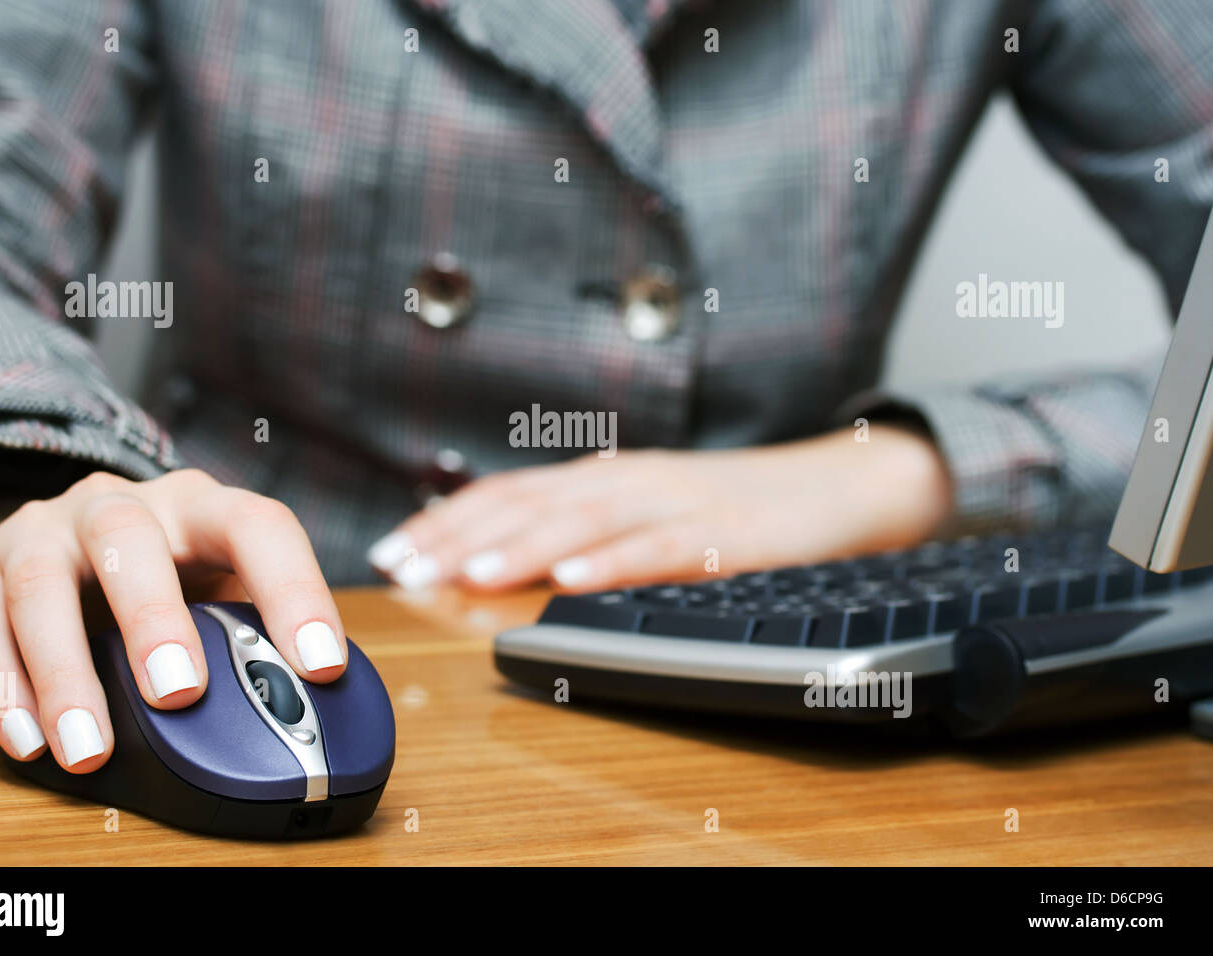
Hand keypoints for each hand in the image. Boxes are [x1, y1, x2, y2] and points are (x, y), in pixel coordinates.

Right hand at [0, 469, 345, 771]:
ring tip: (90, 747)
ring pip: (42, 584)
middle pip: (131, 538)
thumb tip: (302, 701)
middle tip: (179, 694)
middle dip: (155, 616)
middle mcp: (120, 505)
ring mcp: (43, 531)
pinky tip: (30, 738)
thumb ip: (249, 630)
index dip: (294, 590)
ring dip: (65, 670)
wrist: (57, 544)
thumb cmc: (161, 574)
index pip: (257, 525)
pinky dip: (0, 684)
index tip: (319, 664)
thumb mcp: (215, 585)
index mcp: (200, 508)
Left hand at [367, 425, 952, 591]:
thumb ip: (586, 540)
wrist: (844, 486)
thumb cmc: (738, 512)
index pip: (511, 495)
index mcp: (607, 481)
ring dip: (521, 548)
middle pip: (533, 504)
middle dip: (460, 536)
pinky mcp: (728, 535)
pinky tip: (573, 579)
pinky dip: (614, 562)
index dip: (447, 520)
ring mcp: (679, 504)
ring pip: (588, 522)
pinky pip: (663, 549)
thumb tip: (505, 576)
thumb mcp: (649, 520)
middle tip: (401, 567)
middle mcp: (631, 483)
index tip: (391, 550)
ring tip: (465, 573)